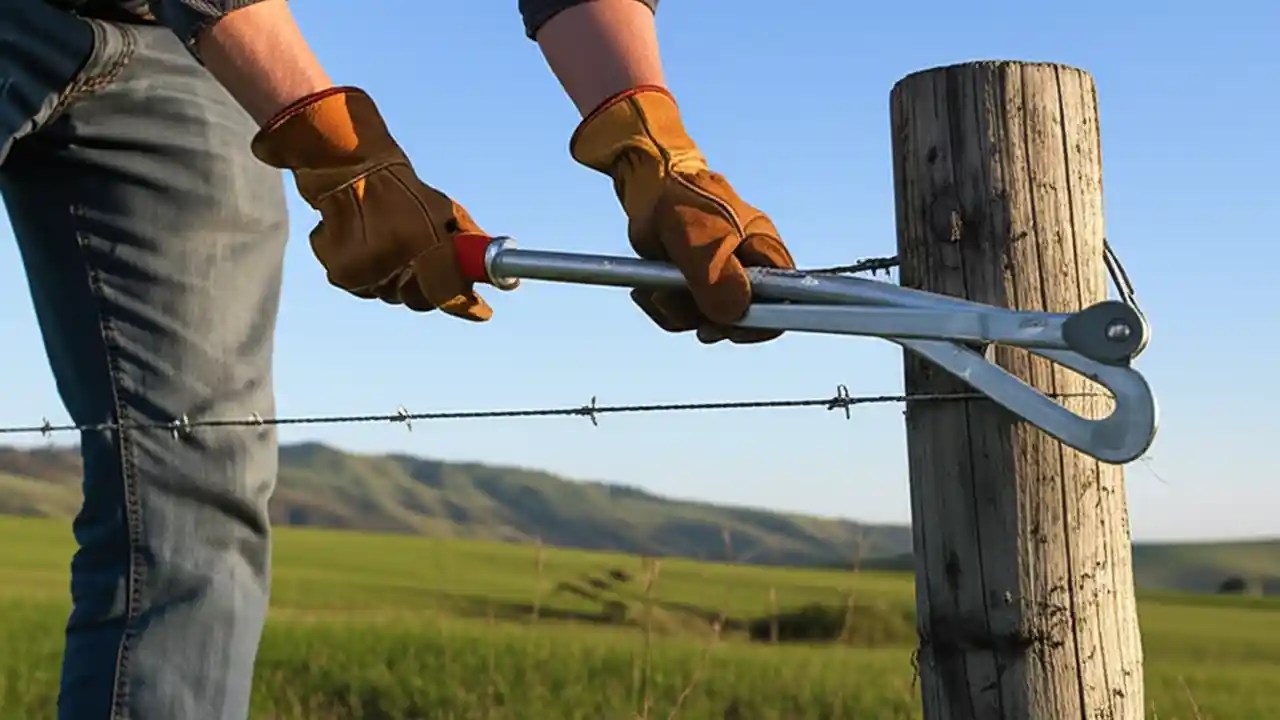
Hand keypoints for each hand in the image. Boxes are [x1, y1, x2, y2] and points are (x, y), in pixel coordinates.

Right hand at [249, 86, 491, 320]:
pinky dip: (372, 274)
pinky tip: (369, 246)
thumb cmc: (404, 191)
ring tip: (392, 243)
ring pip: (393, 294)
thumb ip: (470, 245)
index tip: (483, 312)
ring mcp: (364, 272)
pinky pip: (367, 289)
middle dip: (431, 288)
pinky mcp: (342, 275)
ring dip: (398, 278)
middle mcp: (391, 262)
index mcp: (420, 242)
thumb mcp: (446, 210)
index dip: (468, 306)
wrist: (349, 174)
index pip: (449, 292)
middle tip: (431, 268)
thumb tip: (501, 273)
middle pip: (422, 300)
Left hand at [568, 86, 795, 343]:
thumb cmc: (681, 201)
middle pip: (745, 319)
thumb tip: (735, 314)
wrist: (647, 188)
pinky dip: (664, 309)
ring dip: (679, 313)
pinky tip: (650, 290)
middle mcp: (748, 269)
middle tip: (682, 307)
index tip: (730, 324)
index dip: (763, 321)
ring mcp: (720, 280)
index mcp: (765, 251)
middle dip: (710, 320)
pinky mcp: (694, 287)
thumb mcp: (698, 236)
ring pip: (709, 322)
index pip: (787, 300)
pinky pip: (684, 317)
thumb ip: (718, 275)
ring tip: (659, 289)